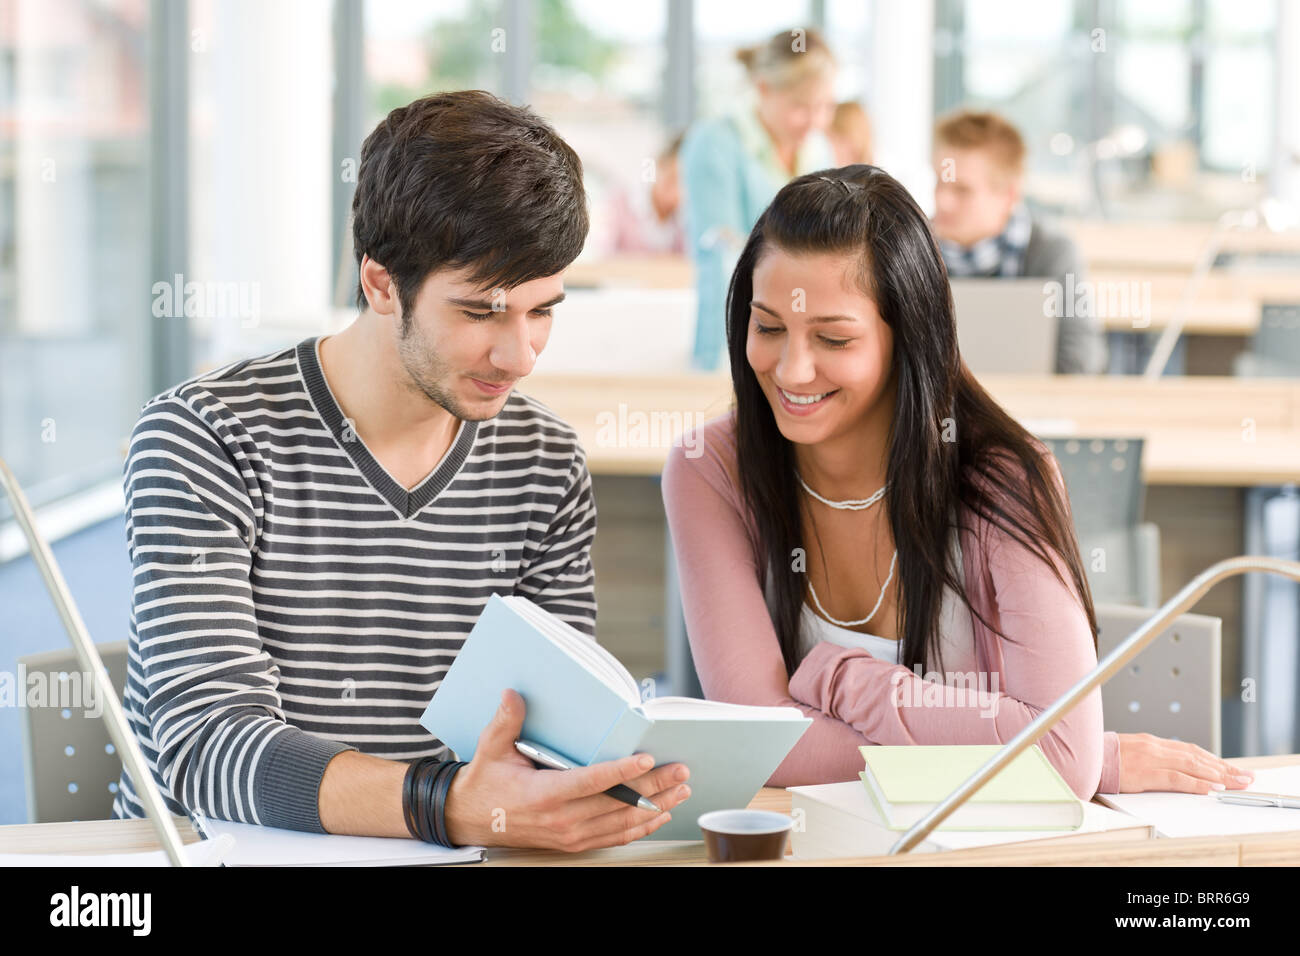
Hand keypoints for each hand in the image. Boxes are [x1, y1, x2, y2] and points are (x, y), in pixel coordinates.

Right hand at [443, 689, 691, 850]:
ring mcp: (570, 835)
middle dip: (655, 787)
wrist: (471, 819)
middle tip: (681, 770)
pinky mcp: (574, 843)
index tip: (647, 759)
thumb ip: (507, 721)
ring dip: (656, 807)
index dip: (622, 773)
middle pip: (617, 803)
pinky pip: (614, 838)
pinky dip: (640, 828)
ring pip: (622, 823)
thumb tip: (514, 693)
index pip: (591, 783)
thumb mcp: (491, 748)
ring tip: (681, 791)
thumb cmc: (485, 782)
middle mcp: (561, 819)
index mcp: (544, 794)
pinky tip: (659, 815)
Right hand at [1116, 733, 1255, 792]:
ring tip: (1237, 783)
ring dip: (1218, 775)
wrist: (1083, 755)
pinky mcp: (1146, 773)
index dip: (1214, 759)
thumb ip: (1151, 755)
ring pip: (1193, 766)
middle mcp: (1156, 747)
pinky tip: (1211, 788)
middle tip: (1245, 777)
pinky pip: (1177, 778)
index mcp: (1152, 742)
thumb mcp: (1131, 751)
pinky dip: (1197, 783)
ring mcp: (1152, 759)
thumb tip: (1170, 765)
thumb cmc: (1103, 756)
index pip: (1191, 750)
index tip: (1230, 768)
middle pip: (1198, 757)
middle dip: (1224, 768)